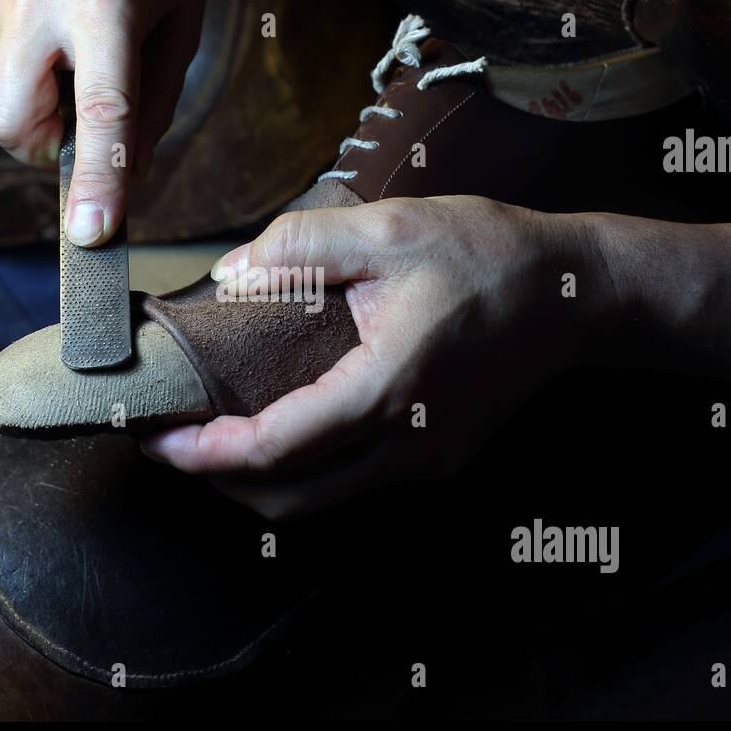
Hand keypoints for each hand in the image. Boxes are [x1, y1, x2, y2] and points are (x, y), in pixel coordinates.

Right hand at [0, 0, 205, 245]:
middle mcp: (37, 1)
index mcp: (105, 3)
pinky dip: (30, 79)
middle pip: (10, 125)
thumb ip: (152, 106)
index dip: (96, 179)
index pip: (99, 113)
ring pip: (1, 107)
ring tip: (82, 54)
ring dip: (42, 108)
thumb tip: (124, 177)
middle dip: (44, 148)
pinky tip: (59, 36)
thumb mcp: (182, 24)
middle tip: (85, 120)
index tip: (91, 233)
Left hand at [142, 196, 611, 519]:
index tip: (156, 437)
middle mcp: (406, 446)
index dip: (204, 452)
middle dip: (220, 482)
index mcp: (386, 393)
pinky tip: (280, 424)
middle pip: (290, 502)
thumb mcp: (391, 228)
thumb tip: (230, 273)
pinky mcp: (437, 457)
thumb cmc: (489, 257)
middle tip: (171, 444)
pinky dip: (304, 468)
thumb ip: (302, 244)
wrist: (575, 294)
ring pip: (322, 500)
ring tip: (213, 436)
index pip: (274, 449)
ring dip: (260, 480)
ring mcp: (426, 461)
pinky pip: (354, 480)